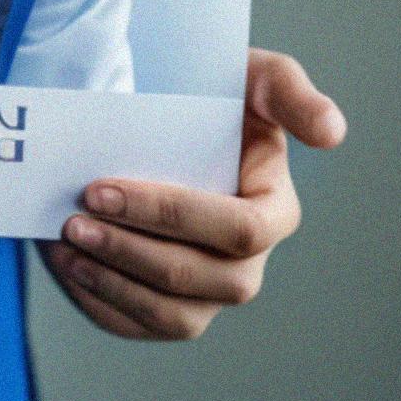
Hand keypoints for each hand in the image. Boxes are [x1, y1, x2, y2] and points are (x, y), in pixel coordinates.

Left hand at [40, 47, 345, 340]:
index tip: (105, 188)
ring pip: (174, 313)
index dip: (171, 215)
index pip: (239, 231)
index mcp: (273, 210)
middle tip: (76, 216)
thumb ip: (290, 92)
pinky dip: (103, 303)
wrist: (164, 115)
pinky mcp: (172, 308)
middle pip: (200, 279)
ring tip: (67, 244)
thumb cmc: (215, 92)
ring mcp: (211, 291)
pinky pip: (142, 325)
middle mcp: (248, 262)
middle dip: (133, 251)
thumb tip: (333, 132)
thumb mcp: (254, 75)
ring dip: (115, 284)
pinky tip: (69, 266)